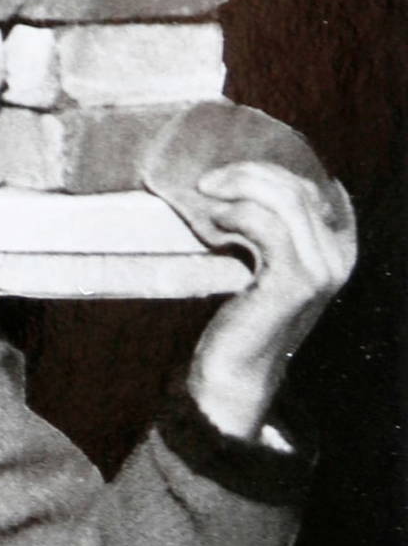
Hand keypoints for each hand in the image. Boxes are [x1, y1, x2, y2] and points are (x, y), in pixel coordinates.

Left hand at [181, 162, 355, 438]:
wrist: (233, 372)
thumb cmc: (242, 317)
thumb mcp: (266, 267)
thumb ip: (275, 232)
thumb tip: (249, 182)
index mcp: (338, 249)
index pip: (313, 189)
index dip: (272, 172)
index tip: (234, 175)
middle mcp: (339, 258)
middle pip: (299, 189)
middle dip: (250, 174)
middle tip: (209, 181)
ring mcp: (321, 270)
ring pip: (286, 201)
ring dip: (240, 190)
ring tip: (207, 198)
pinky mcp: (294, 282)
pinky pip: (267, 227)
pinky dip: (237, 216)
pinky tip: (214, 223)